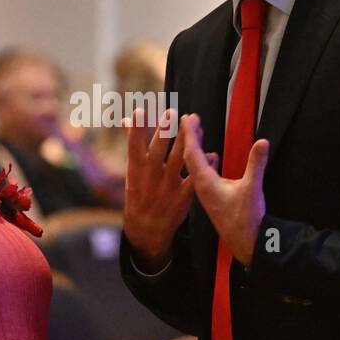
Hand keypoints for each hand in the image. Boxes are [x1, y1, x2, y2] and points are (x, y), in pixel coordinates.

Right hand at [123, 108, 216, 268]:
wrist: (146, 229)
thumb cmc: (139, 193)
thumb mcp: (132, 171)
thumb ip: (133, 144)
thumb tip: (127, 119)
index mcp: (136, 170)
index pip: (134, 147)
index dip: (136, 130)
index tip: (139, 110)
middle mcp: (150, 178)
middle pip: (157, 152)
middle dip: (164, 133)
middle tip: (172, 113)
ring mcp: (166, 188)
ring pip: (178, 162)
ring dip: (187, 143)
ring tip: (196, 125)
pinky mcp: (182, 199)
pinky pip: (194, 182)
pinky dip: (204, 168)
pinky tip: (212, 155)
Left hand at [180, 113, 266, 266]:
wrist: (247, 244)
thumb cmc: (247, 218)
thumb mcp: (253, 188)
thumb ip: (256, 164)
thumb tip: (262, 141)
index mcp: (205, 183)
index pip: (192, 153)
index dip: (190, 134)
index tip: (188, 117)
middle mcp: (201, 187)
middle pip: (190, 158)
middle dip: (190, 138)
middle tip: (189, 120)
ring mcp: (206, 194)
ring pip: (196, 167)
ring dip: (196, 149)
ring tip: (198, 134)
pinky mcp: (213, 199)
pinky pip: (203, 175)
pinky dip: (205, 162)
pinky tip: (212, 158)